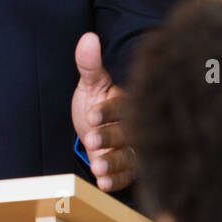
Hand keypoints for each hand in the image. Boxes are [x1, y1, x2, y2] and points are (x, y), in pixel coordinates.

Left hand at [71, 32, 136, 192]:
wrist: (96, 131)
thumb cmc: (96, 104)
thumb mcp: (91, 85)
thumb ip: (89, 65)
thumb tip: (88, 37)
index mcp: (127, 103)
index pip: (119, 106)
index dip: (107, 111)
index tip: (91, 115)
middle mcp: (134, 127)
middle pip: (125, 133)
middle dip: (109, 137)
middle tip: (92, 140)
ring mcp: (132, 149)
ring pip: (127, 156)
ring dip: (112, 162)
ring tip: (97, 166)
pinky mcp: (128, 169)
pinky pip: (125, 176)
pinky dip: (114, 181)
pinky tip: (102, 183)